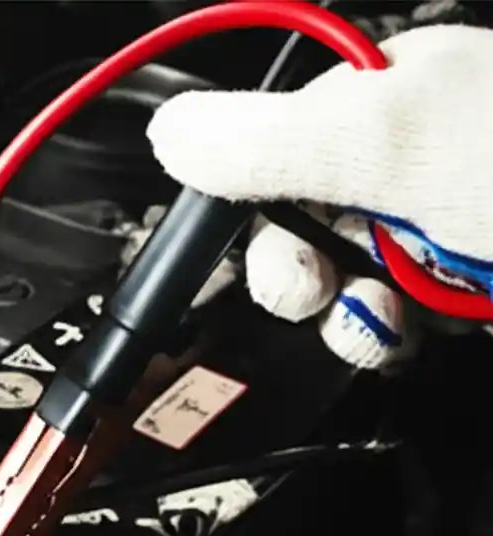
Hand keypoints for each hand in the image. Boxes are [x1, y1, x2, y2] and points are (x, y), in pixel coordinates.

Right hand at [144, 24, 492, 365]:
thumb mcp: (386, 142)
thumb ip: (265, 143)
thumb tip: (168, 133)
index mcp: (376, 99)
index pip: (270, 158)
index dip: (253, 217)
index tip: (272, 255)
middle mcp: (403, 160)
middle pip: (302, 234)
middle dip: (305, 280)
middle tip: (329, 291)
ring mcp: (440, 225)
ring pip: (351, 286)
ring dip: (358, 320)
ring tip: (393, 321)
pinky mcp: (471, 286)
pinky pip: (405, 322)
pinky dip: (405, 338)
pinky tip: (427, 331)